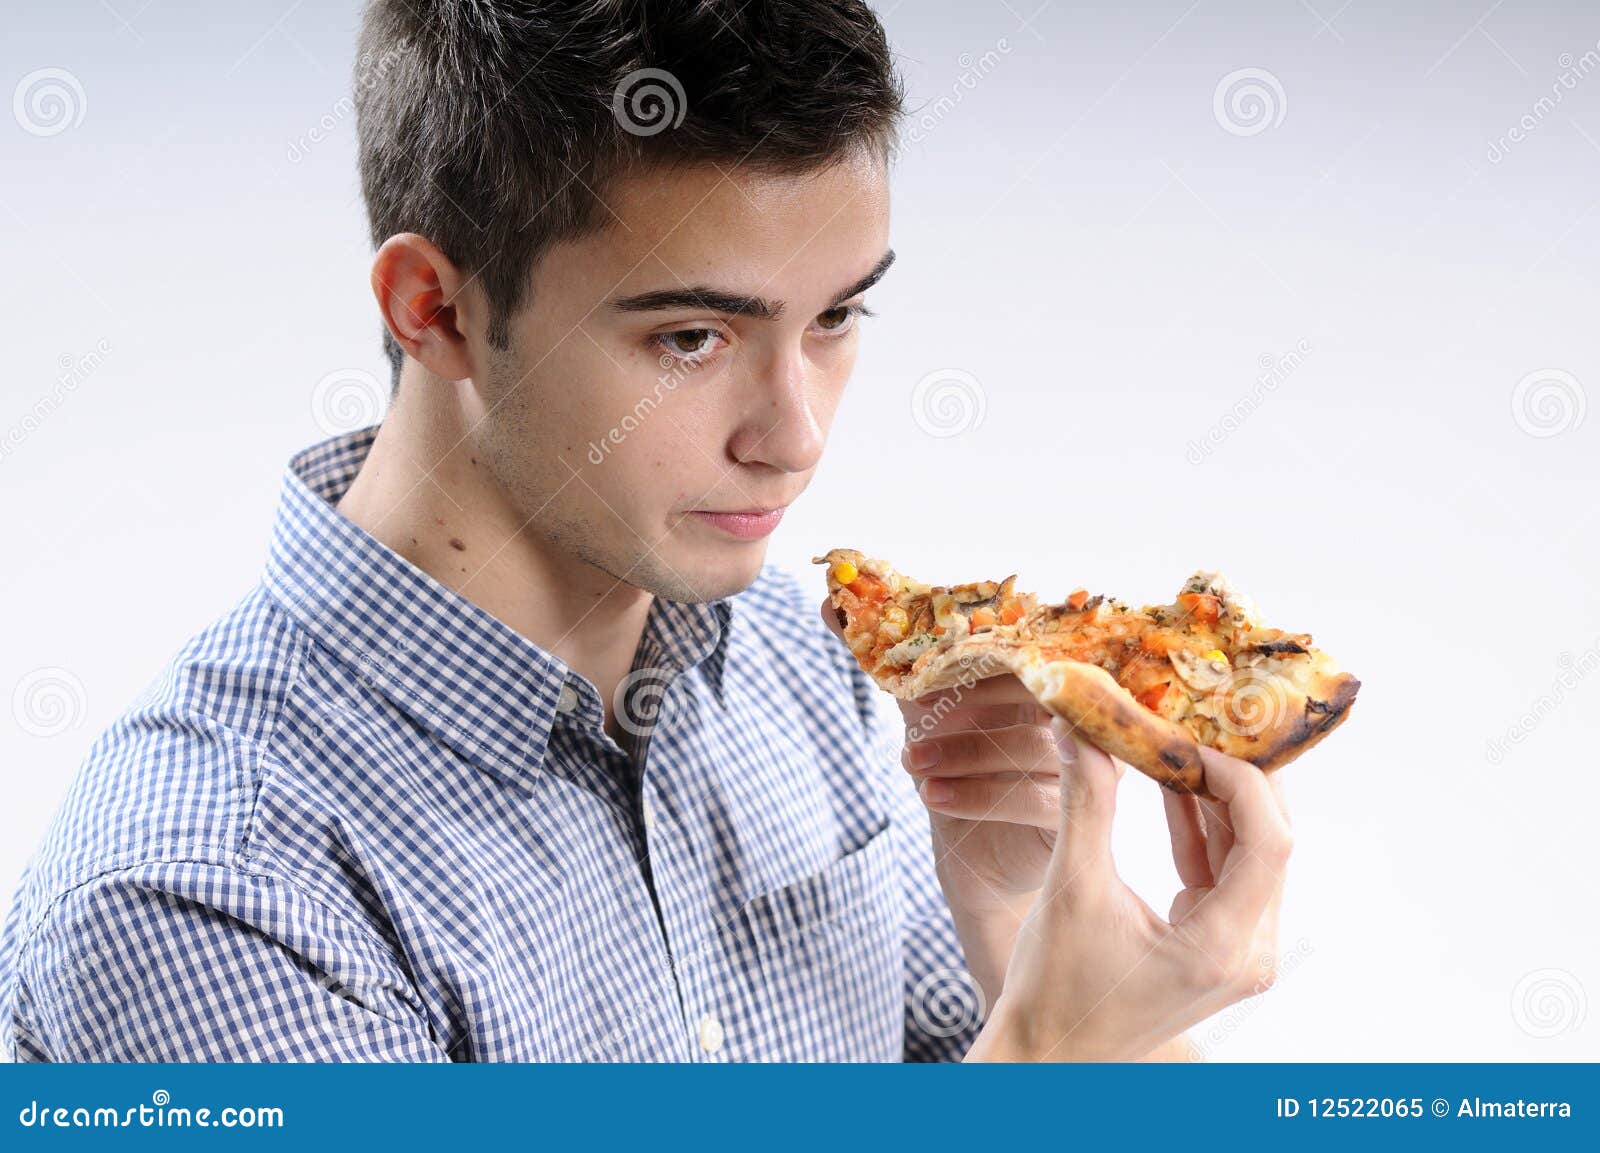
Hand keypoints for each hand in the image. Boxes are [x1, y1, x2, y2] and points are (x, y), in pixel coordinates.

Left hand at [821, 603, 1063, 1002]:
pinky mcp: (1076, 814)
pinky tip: (932, 796)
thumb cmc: (951, 760)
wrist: (968, 847)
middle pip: (1035, 692)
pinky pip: (1035, 798)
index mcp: (1039, 676)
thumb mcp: (917, 705)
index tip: (926, 671)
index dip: (973, 654)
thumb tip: (828, 603)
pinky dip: (978, 794)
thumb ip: (882, 655)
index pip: (1022, 648)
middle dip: (970, 702)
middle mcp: (1072, 712)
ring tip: (911, 764)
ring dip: (966, 752)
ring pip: (1033, 746)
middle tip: (913, 724)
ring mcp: (1083, 762)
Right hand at [966, 721, 1292, 1061]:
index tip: (1193, 740)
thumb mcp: (1070, 889)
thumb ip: (1086, 803)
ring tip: (1180, 744)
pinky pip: (1224, 873)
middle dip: (1236, 778)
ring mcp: (1236, 955)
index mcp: (1223, 948)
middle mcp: (1247, 954)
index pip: (1268, 842)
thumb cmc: (1054, 987)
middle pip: (1270, 843)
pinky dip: (1201, 829)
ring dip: (1217, 799)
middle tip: (1200, 723)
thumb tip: (1078, 726)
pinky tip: (1172, 786)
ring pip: (1249, 854)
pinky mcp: (1216, 948)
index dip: (1241, 779)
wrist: (1047, 1056)